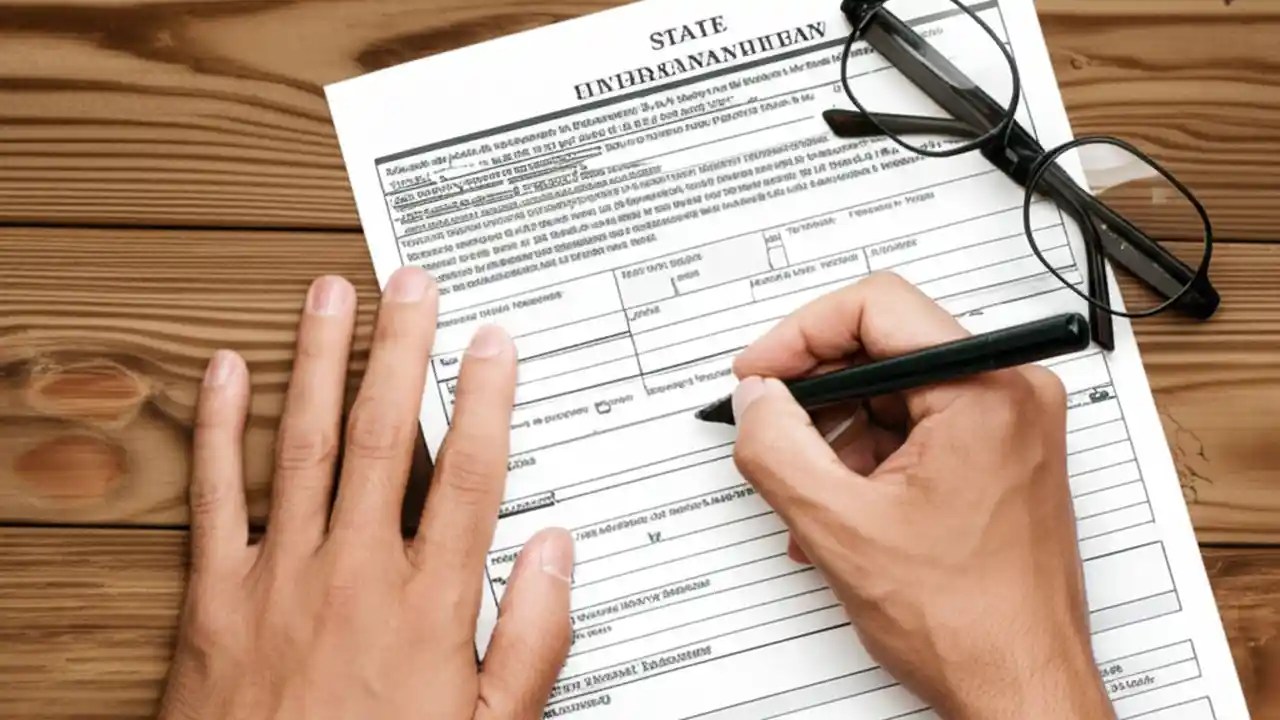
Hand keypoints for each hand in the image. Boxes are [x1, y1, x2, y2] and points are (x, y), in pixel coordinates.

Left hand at [160, 268, 573, 719]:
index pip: (467, 475)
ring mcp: (280, 577)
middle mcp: (353, 574)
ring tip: (330, 297)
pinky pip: (216, 496)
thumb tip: (557, 555)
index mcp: (426, 606)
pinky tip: (223, 372)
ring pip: (303, 444)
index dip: (486, 399)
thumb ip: (531, 641)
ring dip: (319, 361)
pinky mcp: (215, 597)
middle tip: (411, 285)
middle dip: (401, 349)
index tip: (493, 345)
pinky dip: (217, 428)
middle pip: (384, 436)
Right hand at [729, 273, 1113, 719]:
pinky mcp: (1000, 460)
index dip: (800, 334)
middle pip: (887, 348)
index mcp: (987, 391)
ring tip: (805, 493)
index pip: (876, 307)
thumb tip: (756, 400)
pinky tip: (837, 512)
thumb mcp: (841, 528)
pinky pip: (917, 432)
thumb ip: (778, 449)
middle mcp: (1011, 396)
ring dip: (836, 438)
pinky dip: (867, 464)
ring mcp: (1010, 429)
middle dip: (816, 393)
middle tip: (768, 421)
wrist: (1021, 692)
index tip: (761, 372)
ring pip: (896, 395)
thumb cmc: (972, 625)